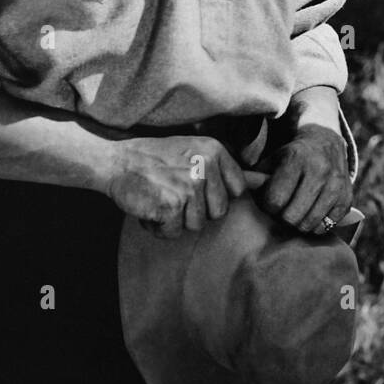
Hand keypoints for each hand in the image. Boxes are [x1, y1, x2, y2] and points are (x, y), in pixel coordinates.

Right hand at [105, 134, 255, 238]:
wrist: (117, 162)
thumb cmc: (157, 160)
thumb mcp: (197, 154)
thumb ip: (230, 171)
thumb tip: (266, 181)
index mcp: (216, 151)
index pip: (237, 191)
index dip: (213, 196)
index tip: (193, 186)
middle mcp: (206, 166)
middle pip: (218, 212)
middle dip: (194, 210)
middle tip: (173, 192)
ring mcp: (190, 185)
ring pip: (196, 224)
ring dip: (176, 220)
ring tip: (161, 198)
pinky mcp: (172, 204)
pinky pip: (174, 232)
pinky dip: (159, 227)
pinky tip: (150, 207)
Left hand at [257, 122, 353, 234]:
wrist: (326, 142)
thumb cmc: (291, 156)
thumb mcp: (272, 159)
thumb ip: (255, 176)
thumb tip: (238, 190)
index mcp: (296, 159)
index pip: (275, 200)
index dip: (268, 205)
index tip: (270, 200)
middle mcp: (319, 170)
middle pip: (292, 216)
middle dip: (283, 217)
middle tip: (282, 210)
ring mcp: (336, 184)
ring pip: (309, 224)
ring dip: (299, 223)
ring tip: (295, 212)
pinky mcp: (347, 197)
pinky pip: (327, 225)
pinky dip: (317, 225)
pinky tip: (312, 212)